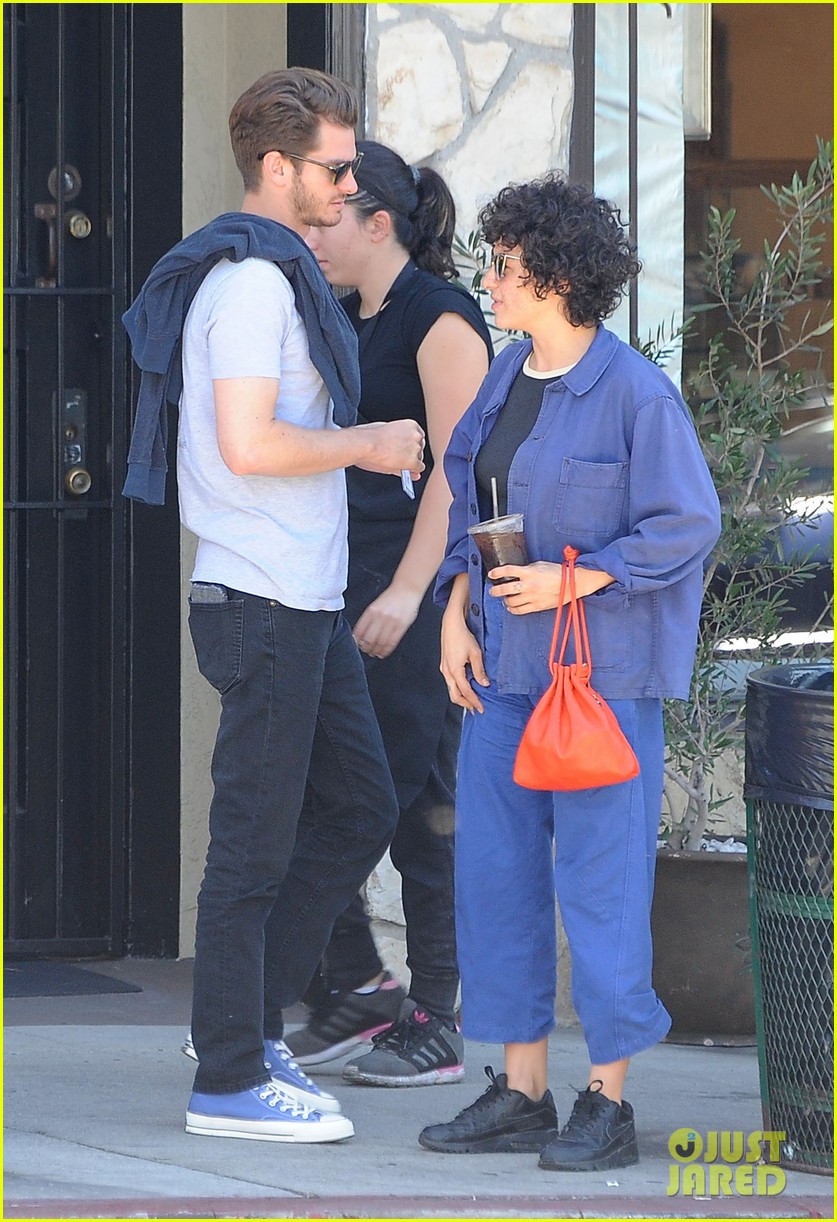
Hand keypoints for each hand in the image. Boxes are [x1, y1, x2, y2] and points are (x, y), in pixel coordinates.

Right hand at [354, 419, 425, 476]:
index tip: (403, 449)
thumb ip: (398, 442)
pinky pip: (419, 468)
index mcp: (411, 424)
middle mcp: (416, 435)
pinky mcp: (413, 461)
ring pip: (419, 459)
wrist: (363, 444)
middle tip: (395, 456)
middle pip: (419, 448)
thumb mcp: (386, 437)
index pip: (417, 437)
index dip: (409, 445)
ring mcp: (415, 448)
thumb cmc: (368, 437)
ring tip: (392, 460)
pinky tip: (398, 466)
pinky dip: (410, 470)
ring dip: (409, 462)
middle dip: (410, 454)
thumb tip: (407, 451)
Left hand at [354, 585, 421, 658]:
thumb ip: (369, 618)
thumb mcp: (376, 605)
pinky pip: (392, 642)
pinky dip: (386, 650)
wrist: (407, 589)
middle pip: (369, 639)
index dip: (357, 641)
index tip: (357, 645)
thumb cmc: (392, 597)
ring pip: (380, 642)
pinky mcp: (401, 626)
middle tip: (366, 650)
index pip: (360, 630)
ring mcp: (391, 622)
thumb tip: (361, 634)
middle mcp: (380, 616)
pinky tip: (383, 652)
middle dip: (366, 648)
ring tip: (374, 653)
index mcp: (371, 611)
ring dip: (375, 650)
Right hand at [440, 605, 488, 713]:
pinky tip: (464, 687)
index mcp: (455, 671)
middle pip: (454, 695)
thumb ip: (479, 671)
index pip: (466, 692)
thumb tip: (484, 684)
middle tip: (475, 709)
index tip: (481, 708)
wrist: (451, 624)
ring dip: (461, 697)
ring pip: (451, 689)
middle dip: (465, 704)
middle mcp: (447, 672)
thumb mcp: (476, 653)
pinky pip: (450, 682)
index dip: (474, 701)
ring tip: (471, 701)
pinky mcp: (444, 665)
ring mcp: (444, 668)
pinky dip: (457, 688)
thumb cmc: (463, 636)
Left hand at [488, 561, 614, 613]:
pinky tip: (511, 607)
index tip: (491, 574)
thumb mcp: (540, 565)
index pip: (507, 571)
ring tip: (505, 598)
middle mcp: (529, 585)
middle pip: (505, 589)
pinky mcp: (537, 606)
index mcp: (529, 572)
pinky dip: (513, 609)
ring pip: (511, 601)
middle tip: (493, 590)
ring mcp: (532, 597)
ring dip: (505, 600)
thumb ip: (527, 569)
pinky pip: (520, 610)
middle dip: (495, 590)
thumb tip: (516, 573)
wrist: (572, 584)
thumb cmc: (558, 572)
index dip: (497, 572)